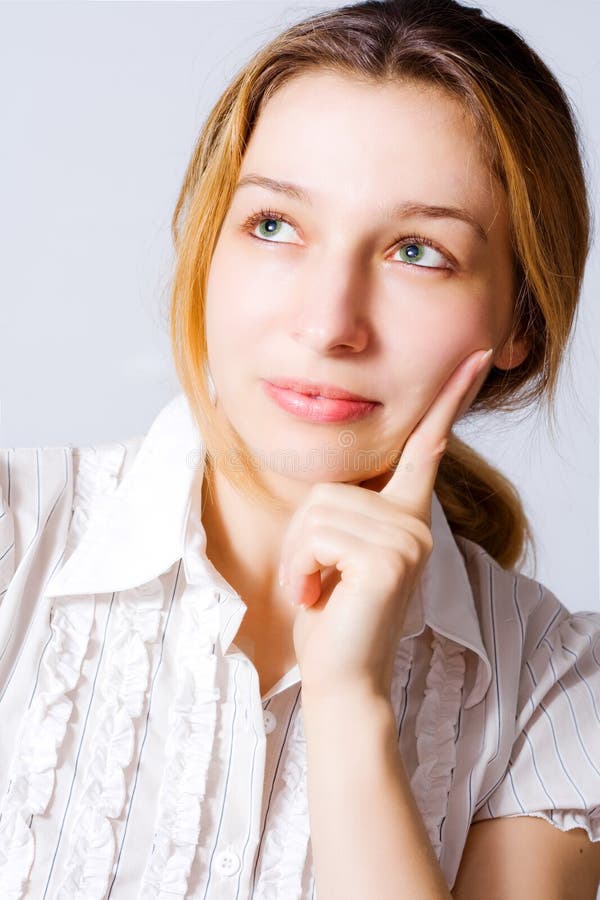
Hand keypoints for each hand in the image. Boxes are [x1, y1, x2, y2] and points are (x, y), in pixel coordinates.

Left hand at [279, 347, 494, 698]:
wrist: (339, 676)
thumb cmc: (333, 615)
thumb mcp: (337, 553)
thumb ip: (345, 513)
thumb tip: (328, 490)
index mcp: (406, 515)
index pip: (428, 446)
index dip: (449, 399)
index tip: (474, 357)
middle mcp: (415, 521)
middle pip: (328, 490)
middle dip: (301, 539)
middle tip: (313, 579)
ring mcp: (408, 538)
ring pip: (316, 512)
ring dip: (298, 558)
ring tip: (317, 590)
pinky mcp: (390, 558)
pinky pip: (316, 536)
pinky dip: (300, 569)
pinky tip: (318, 597)